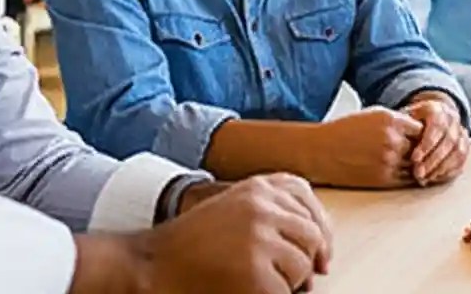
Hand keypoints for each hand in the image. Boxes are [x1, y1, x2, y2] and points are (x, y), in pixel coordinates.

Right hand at [137, 173, 332, 292]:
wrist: (150, 266)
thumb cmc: (189, 245)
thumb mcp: (233, 210)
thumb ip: (272, 215)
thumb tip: (320, 255)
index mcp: (258, 187)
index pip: (306, 198)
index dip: (318, 228)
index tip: (321, 254)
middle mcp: (262, 206)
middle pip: (311, 234)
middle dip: (305, 260)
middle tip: (287, 279)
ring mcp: (260, 236)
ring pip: (302, 264)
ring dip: (287, 282)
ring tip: (254, 281)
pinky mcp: (256, 269)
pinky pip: (284, 291)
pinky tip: (245, 290)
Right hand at [311, 107, 423, 187]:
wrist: (321, 151)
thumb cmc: (346, 131)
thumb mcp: (373, 116)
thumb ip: (397, 121)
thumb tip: (422, 129)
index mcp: (391, 120)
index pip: (422, 128)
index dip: (422, 135)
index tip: (419, 139)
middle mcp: (392, 139)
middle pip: (422, 148)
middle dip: (421, 152)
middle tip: (422, 155)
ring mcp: (388, 160)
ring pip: (417, 165)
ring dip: (418, 167)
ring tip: (417, 167)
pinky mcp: (383, 179)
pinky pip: (407, 180)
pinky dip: (411, 178)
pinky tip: (408, 175)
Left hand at [402, 93, 468, 185]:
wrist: (429, 116)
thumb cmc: (411, 120)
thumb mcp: (404, 118)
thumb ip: (404, 128)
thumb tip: (399, 145)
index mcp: (438, 109)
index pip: (437, 126)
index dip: (427, 144)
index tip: (414, 159)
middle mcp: (453, 119)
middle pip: (449, 141)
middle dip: (433, 160)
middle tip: (419, 173)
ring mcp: (461, 131)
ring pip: (458, 151)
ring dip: (442, 167)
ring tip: (426, 178)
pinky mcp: (464, 144)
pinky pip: (462, 159)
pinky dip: (450, 170)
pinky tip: (435, 177)